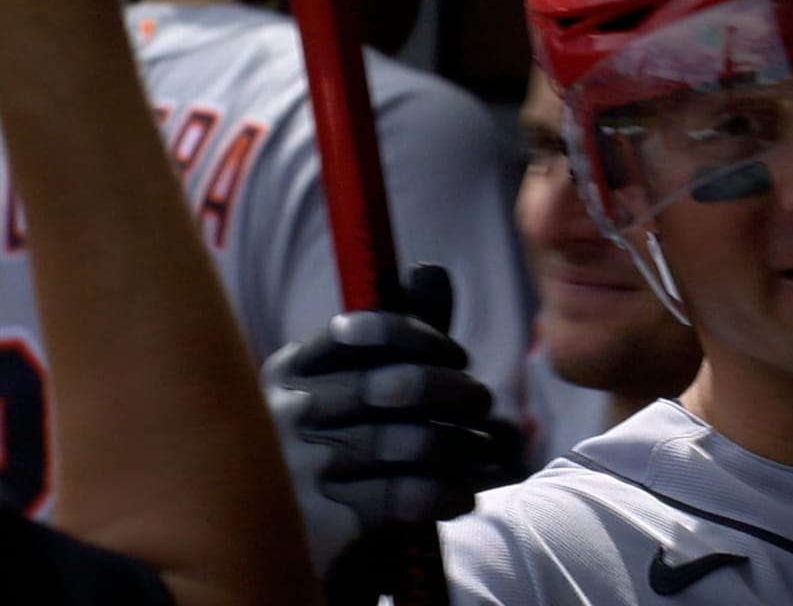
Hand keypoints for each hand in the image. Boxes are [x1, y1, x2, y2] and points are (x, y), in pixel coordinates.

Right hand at [263, 265, 503, 577]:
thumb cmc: (328, 457)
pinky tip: (460, 495)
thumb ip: (395, 337)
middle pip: (402, 385)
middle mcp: (287, 413)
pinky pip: (412, 494)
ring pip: (415, 441)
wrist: (278, 555)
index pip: (365, 329)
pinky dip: (450, 493)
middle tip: (480, 404)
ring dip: (464, 446)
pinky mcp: (325, 523)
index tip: (455, 355)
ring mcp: (302, 468)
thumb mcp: (349, 392)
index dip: (426, 337)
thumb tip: (430, 269)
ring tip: (478, 451)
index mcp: (288, 371)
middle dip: (460, 392)